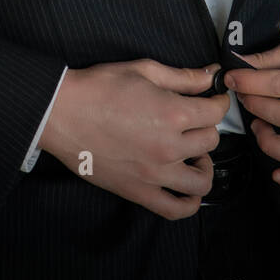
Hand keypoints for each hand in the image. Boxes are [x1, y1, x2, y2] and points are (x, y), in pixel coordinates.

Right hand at [38, 58, 229, 219]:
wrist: (62, 113)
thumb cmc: (100, 87)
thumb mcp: (144, 70)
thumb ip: (183, 77)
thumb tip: (211, 76)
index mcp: (172, 113)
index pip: (214, 112)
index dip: (217, 101)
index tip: (213, 98)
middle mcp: (169, 147)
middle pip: (210, 141)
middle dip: (206, 126)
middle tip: (194, 119)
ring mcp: (155, 174)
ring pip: (201, 179)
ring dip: (204, 164)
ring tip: (192, 152)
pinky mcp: (139, 192)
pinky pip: (176, 209)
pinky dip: (190, 203)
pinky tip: (188, 188)